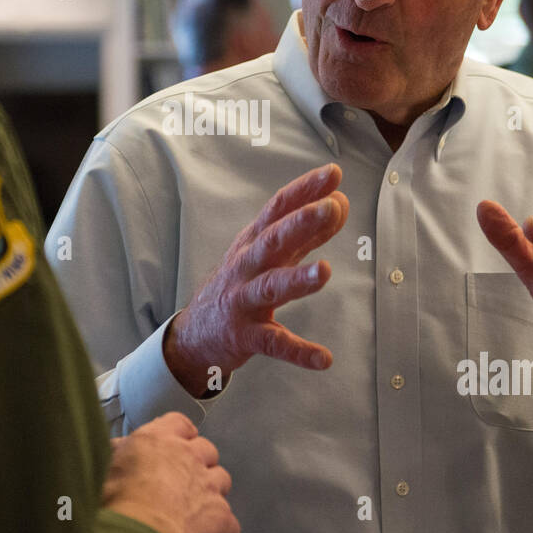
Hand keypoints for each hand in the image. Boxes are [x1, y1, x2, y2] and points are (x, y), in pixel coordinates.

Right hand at [101, 412, 239, 532]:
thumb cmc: (113, 509)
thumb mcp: (102, 470)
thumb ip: (118, 453)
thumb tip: (119, 449)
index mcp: (157, 441)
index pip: (178, 424)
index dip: (179, 435)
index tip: (177, 442)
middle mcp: (188, 458)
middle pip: (205, 451)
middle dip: (196, 464)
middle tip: (179, 484)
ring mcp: (208, 487)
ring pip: (220, 481)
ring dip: (209, 493)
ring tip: (189, 513)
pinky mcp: (222, 517)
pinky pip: (228, 522)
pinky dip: (218, 532)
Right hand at [164, 163, 349, 397]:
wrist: (194, 335)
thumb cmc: (238, 285)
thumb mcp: (267, 255)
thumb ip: (304, 233)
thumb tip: (339, 204)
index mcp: (253, 243)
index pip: (278, 209)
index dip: (304, 190)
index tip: (333, 173)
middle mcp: (246, 267)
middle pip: (272, 241)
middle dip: (301, 223)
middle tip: (331, 207)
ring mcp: (243, 302)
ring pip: (270, 287)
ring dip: (298, 279)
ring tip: (326, 271)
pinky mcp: (245, 336)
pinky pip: (273, 343)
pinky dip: (298, 351)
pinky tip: (323, 358)